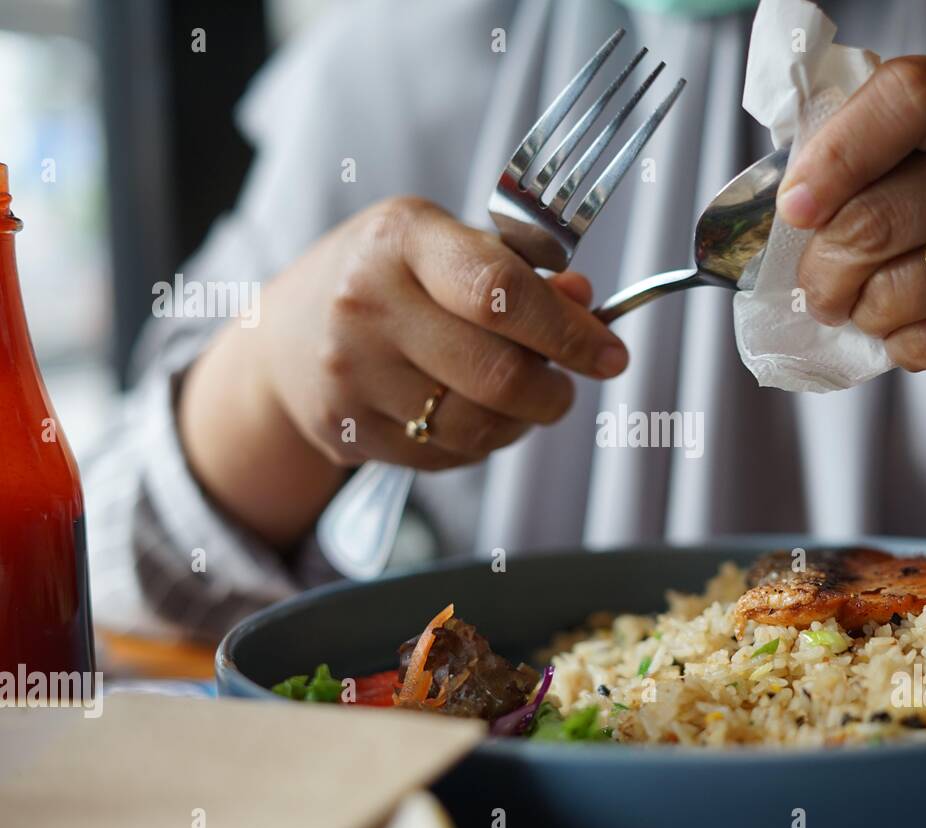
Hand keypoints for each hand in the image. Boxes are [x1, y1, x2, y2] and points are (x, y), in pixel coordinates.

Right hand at [180, 196, 627, 546]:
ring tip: (523, 400)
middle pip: (497, 374)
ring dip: (520, 422)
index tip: (610, 355)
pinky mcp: (346, 429)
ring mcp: (351, 372)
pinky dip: (478, 443)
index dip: (569, 331)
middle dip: (553, 390)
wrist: (282, 336)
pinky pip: (445, 455)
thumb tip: (586, 301)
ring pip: (476, 426)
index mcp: (401, 240)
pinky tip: (469, 414)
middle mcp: (367, 303)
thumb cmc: (386, 279)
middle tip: (565, 386)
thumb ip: (518, 271)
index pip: (501, 291)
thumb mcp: (443, 247)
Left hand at [778, 56, 925, 525]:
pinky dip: (903, 347)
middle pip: (882, 215)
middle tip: (818, 288)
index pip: (907, 99)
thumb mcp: (898, 180)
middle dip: (827, 268)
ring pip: (905, 288)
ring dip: (865, 313)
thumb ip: (850, 173)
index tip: (795, 209)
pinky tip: (915, 333)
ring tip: (871, 309)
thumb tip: (787, 207)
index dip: (837, 156)